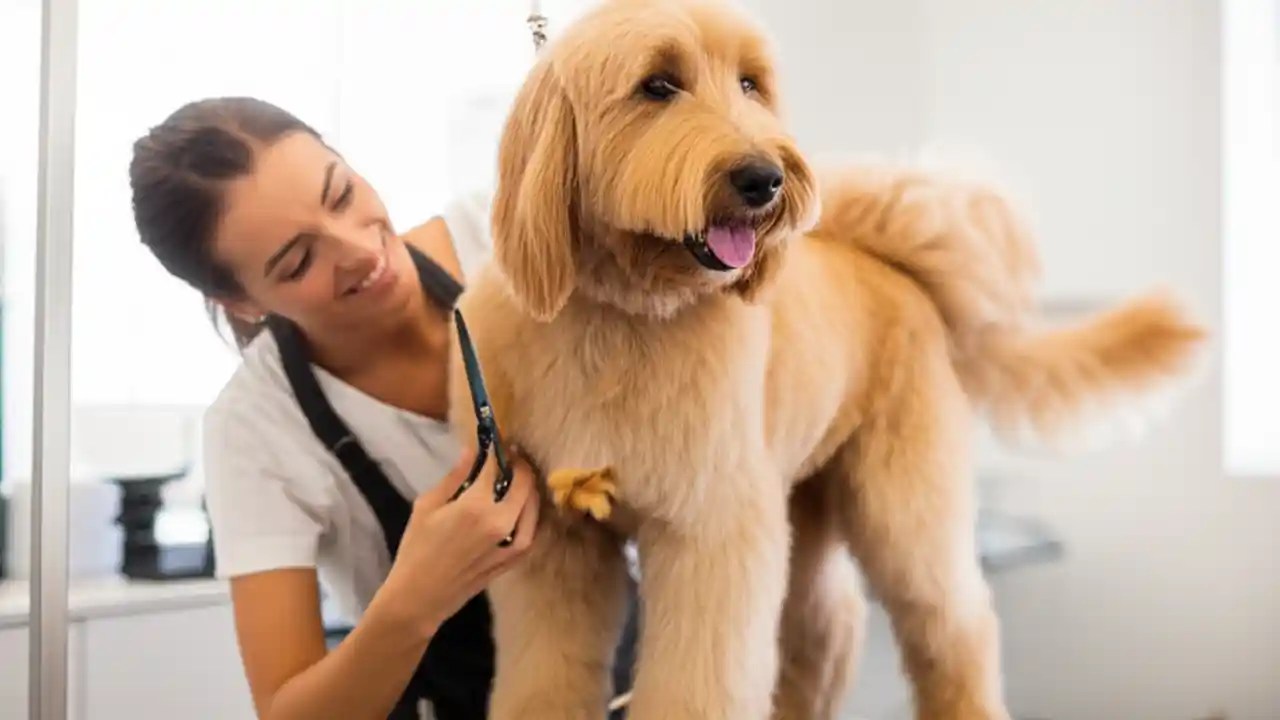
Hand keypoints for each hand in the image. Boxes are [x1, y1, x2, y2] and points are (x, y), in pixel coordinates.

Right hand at [377, 446, 539, 637]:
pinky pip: (531, 528)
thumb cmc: (416, 548)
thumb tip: (472, 450)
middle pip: (523, 483)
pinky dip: (529, 512)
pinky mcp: (514, 558)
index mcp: (477, 505)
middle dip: (519, 464)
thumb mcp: (428, 505)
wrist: (421, 596)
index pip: (496, 466)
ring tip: (516, 478)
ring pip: (533, 505)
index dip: (498, 448)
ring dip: (527, 487)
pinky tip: (519, 505)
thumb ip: (455, 476)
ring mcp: (512, 543)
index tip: (497, 438)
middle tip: (511, 455)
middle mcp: (501, 522)